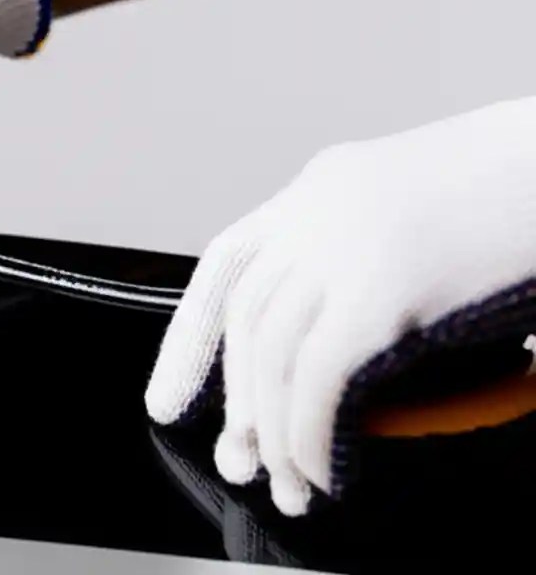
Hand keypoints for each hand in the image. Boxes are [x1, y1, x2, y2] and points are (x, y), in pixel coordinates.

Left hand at [144, 96, 535, 515]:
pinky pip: (316, 379)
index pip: (226, 263)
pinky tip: (319, 472)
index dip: (189, 337)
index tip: (170, 397)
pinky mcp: (381, 290)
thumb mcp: (419, 208)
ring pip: (271, 355)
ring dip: (273, 434)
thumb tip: (341, 341)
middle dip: (235, 401)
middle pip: (244, 318)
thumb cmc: (518, 194)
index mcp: (322, 185)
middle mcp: (317, 210)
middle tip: (240, 460)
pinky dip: (307, 436)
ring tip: (286, 484)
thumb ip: (366, 257)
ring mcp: (345, 246)